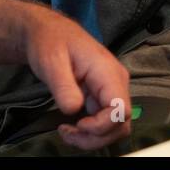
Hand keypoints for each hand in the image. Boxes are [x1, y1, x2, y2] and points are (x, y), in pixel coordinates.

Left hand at [23, 10, 131, 150]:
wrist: (48, 32)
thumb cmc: (50, 41)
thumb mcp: (51, 61)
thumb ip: (63, 86)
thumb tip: (73, 109)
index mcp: (107, 71)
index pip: (121, 110)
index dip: (102, 126)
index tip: (78, 124)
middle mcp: (116, 82)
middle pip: (121, 123)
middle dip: (96, 137)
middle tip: (68, 134)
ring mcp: (111, 90)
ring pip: (114, 126)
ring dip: (93, 137)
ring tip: (67, 131)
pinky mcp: (102, 96)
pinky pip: (105, 121)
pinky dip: (90, 131)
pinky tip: (70, 126)